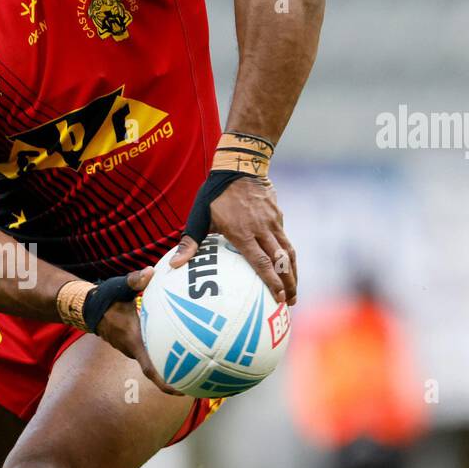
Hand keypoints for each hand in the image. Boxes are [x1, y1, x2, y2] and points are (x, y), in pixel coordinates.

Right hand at [95, 267, 185, 395]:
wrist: (88, 308)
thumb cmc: (106, 299)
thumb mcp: (120, 287)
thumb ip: (135, 280)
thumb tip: (151, 271)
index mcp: (133, 341)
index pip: (150, 368)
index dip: (165, 383)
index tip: (181, 392)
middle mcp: (133, 349)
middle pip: (156, 369)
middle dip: (175, 377)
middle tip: (200, 381)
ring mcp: (132, 349)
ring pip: (153, 361)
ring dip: (169, 365)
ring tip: (194, 366)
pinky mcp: (133, 345)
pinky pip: (149, 353)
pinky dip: (162, 354)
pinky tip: (178, 346)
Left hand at [170, 178, 296, 304]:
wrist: (240, 165)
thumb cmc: (214, 194)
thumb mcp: (198, 217)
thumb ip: (189, 243)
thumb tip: (173, 265)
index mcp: (242, 233)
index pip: (261, 262)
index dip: (272, 281)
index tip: (279, 297)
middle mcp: (261, 229)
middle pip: (281, 261)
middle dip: (289, 282)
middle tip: (291, 302)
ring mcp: (272, 222)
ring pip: (288, 251)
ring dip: (293, 271)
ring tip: (294, 288)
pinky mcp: (278, 216)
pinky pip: (285, 239)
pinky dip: (288, 255)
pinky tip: (287, 265)